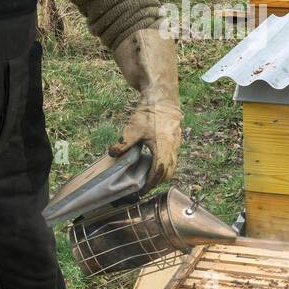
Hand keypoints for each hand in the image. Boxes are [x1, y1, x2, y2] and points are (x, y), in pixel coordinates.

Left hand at [109, 28, 181, 190]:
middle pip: (167, 173)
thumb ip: (123, 144)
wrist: (162, 99)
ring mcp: (176, 144)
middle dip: (157, 182)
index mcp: (163, 148)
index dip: (150, 184)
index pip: (158, 173)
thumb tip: (112, 154)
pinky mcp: (176, 140)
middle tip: (144, 187)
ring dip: (162, 175)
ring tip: (149, 178)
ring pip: (172, 166)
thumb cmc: (149, 113)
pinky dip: (165, 166)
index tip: (141, 190)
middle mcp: (172, 149)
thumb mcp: (132, 129)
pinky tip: (155, 163)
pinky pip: (173, 158)